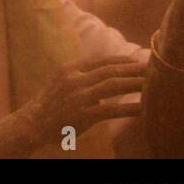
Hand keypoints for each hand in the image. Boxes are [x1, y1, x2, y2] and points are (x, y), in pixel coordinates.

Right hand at [16, 55, 144, 150]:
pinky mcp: (83, 113)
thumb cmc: (47, 106)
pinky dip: (129, 107)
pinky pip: (112, 109)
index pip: (100, 61)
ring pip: (114, 85)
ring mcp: (79, 96)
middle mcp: (74, 78)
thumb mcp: (60, 85)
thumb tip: (104, 88)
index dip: (120, 59)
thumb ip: (80, 81)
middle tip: (153, 67)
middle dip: (133, 68)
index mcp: (69, 69)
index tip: (135, 59)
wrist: (31, 123)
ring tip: (152, 84)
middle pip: (110, 70)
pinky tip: (143, 108)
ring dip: (135, 83)